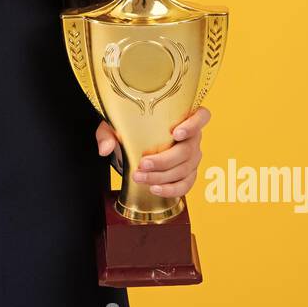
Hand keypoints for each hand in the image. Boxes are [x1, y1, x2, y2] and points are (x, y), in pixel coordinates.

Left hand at [94, 107, 209, 197]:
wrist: (131, 145)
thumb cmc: (129, 130)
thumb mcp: (115, 126)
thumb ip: (108, 134)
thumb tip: (105, 148)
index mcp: (182, 118)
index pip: (202, 116)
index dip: (194, 124)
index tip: (176, 132)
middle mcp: (192, 138)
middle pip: (188, 150)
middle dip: (165, 160)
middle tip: (143, 164)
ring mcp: (192, 157)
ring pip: (185, 169)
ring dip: (162, 176)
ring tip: (141, 178)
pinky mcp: (187, 174)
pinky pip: (186, 185)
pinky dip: (171, 189)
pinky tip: (155, 189)